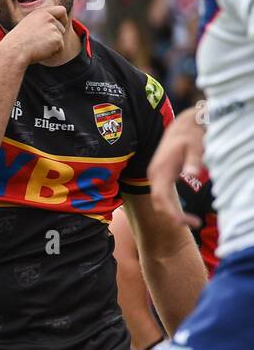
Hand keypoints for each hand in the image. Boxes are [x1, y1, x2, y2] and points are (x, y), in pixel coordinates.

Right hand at [1, 5, 68, 64]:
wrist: (15, 50)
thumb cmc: (17, 41)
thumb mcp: (28, 25)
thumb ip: (41, 22)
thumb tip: (52, 26)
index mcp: (41, 12)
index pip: (61, 10)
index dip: (62, 18)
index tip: (60, 24)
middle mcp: (49, 18)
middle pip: (62, 28)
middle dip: (54, 36)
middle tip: (39, 41)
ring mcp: (54, 28)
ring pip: (60, 39)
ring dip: (52, 44)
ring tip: (38, 45)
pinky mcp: (57, 39)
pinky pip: (60, 48)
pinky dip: (53, 52)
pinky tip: (41, 50)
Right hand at [147, 105, 204, 227]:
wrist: (182, 126)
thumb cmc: (190, 136)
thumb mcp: (195, 147)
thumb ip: (193, 161)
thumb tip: (192, 174)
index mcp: (160, 171)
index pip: (161, 198)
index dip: (171, 213)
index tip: (185, 222)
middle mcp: (154, 175)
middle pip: (158, 203)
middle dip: (174, 216)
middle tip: (196, 223)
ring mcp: (155, 176)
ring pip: (159, 201)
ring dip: (172, 213)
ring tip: (193, 220)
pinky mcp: (160, 176)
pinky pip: (162, 195)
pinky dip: (171, 206)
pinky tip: (184, 212)